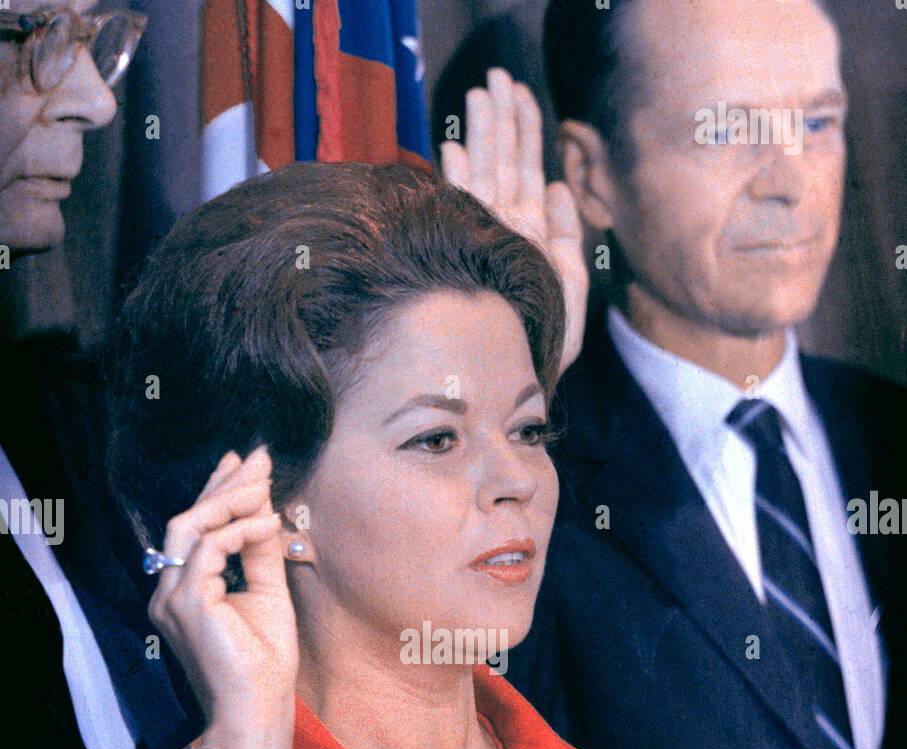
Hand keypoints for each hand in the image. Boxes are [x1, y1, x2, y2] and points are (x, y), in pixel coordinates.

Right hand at [148, 446, 298, 748]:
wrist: (258, 710)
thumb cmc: (264, 664)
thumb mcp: (267, 594)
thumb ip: (260, 552)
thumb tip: (264, 506)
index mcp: (184, 590)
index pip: (194, 529)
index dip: (217, 491)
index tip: (245, 463)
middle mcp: (169, 590)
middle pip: (187, 519)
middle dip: (223, 484)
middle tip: (256, 456)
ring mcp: (172, 597)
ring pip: (190, 526)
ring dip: (229, 499)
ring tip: (264, 483)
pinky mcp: (187, 604)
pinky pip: (209, 549)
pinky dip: (241, 530)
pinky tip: (269, 522)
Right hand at [440, 67, 588, 376]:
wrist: (521, 382)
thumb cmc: (545, 345)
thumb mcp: (569, 291)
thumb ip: (567, 240)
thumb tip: (556, 185)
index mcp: (530, 233)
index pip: (526, 170)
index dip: (524, 129)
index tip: (517, 89)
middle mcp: (504, 230)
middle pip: (502, 162)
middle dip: (500, 118)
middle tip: (495, 76)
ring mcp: (483, 240)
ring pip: (482, 176)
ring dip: (480, 135)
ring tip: (477, 94)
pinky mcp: (467, 256)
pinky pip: (460, 211)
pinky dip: (456, 180)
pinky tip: (452, 149)